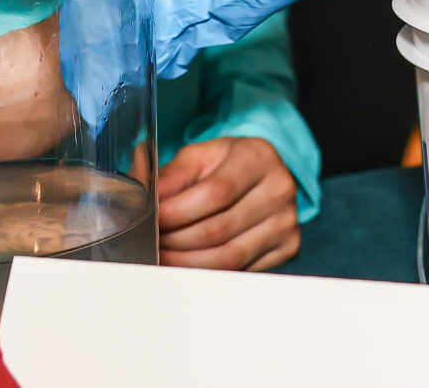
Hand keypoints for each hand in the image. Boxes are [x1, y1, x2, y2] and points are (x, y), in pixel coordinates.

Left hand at [158, 137, 299, 270]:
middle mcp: (280, 188)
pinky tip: (188, 264)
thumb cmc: (224, 166)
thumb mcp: (198, 158)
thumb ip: (169, 177)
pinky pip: (240, 270)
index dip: (179, 211)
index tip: (153, 221)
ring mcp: (287, 221)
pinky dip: (207, 272)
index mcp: (258, 156)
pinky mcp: (288, 247)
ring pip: (228, 257)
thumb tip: (140, 201)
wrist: (260, 176)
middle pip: (220, 229)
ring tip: (164, 257)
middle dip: (176, 241)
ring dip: (186, 263)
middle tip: (152, 244)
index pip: (217, 192)